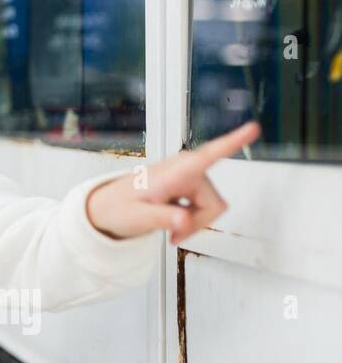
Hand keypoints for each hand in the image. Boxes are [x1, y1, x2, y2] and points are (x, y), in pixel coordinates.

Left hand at [86, 121, 260, 245]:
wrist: (109, 208)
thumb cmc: (119, 209)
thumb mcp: (137, 217)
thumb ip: (161, 219)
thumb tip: (182, 222)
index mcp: (176, 171)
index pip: (209, 155)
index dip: (232, 142)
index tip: (253, 128)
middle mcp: (186, 168)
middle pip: (216, 204)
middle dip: (199, 223)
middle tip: (173, 234)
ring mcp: (189, 176)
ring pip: (213, 208)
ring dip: (195, 223)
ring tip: (169, 227)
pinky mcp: (190, 184)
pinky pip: (205, 208)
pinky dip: (192, 220)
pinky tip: (173, 222)